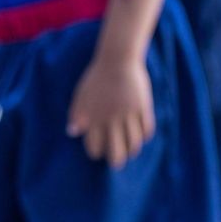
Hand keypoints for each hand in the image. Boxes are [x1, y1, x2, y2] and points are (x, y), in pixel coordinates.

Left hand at [67, 53, 154, 168]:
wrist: (118, 59)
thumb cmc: (97, 77)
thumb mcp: (81, 95)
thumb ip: (76, 115)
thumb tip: (73, 133)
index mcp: (93, 118)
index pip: (95, 148)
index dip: (97, 153)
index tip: (99, 152)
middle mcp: (111, 119)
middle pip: (116, 152)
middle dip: (117, 161)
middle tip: (117, 162)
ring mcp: (129, 114)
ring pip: (134, 143)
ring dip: (132, 150)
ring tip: (130, 150)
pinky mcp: (143, 107)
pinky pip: (147, 130)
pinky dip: (144, 136)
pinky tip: (141, 135)